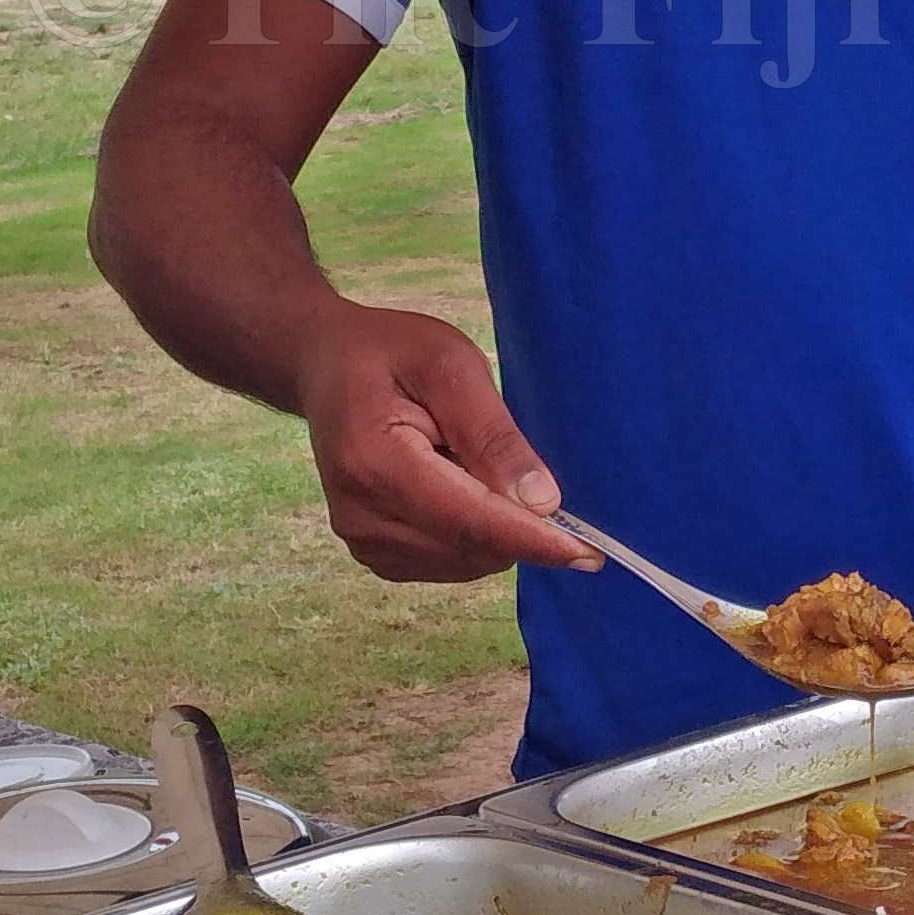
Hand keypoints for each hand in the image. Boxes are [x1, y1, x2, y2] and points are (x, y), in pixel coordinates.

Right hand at [295, 302, 596, 580]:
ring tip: (473, 461)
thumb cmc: (392, 352)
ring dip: (495, 529)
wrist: (326, 366)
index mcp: (374, 461)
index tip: (587, 553)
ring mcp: (361, 540)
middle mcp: (360, 515)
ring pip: (463, 561)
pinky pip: (447, 562)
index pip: (466, 519)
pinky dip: (474, 537)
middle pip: (468, 546)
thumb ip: (491, 432)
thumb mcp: (449, 364)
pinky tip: (463, 487)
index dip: (530, 538)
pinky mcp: (373, 552)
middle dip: (520, 528)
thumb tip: (541, 502)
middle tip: (533, 472)